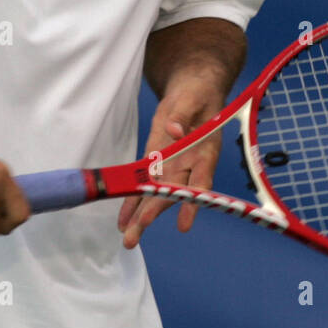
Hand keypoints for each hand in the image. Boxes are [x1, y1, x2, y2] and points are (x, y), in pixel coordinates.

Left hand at [117, 74, 225, 248]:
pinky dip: (133, 201)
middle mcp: (188, 164)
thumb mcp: (192, 97)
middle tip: (137, 234)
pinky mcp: (156, 159)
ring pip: (156, 194)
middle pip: (172, 194)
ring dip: (141, 215)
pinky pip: (144, 183)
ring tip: (128, 238)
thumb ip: (183, 114)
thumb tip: (174, 130)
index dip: (191, 202)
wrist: (191, 90)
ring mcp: (172, 164)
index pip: (199, 181)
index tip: (184, 223)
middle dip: (154, 214)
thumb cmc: (197, 93)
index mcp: (204, 152)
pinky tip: (124, 220)